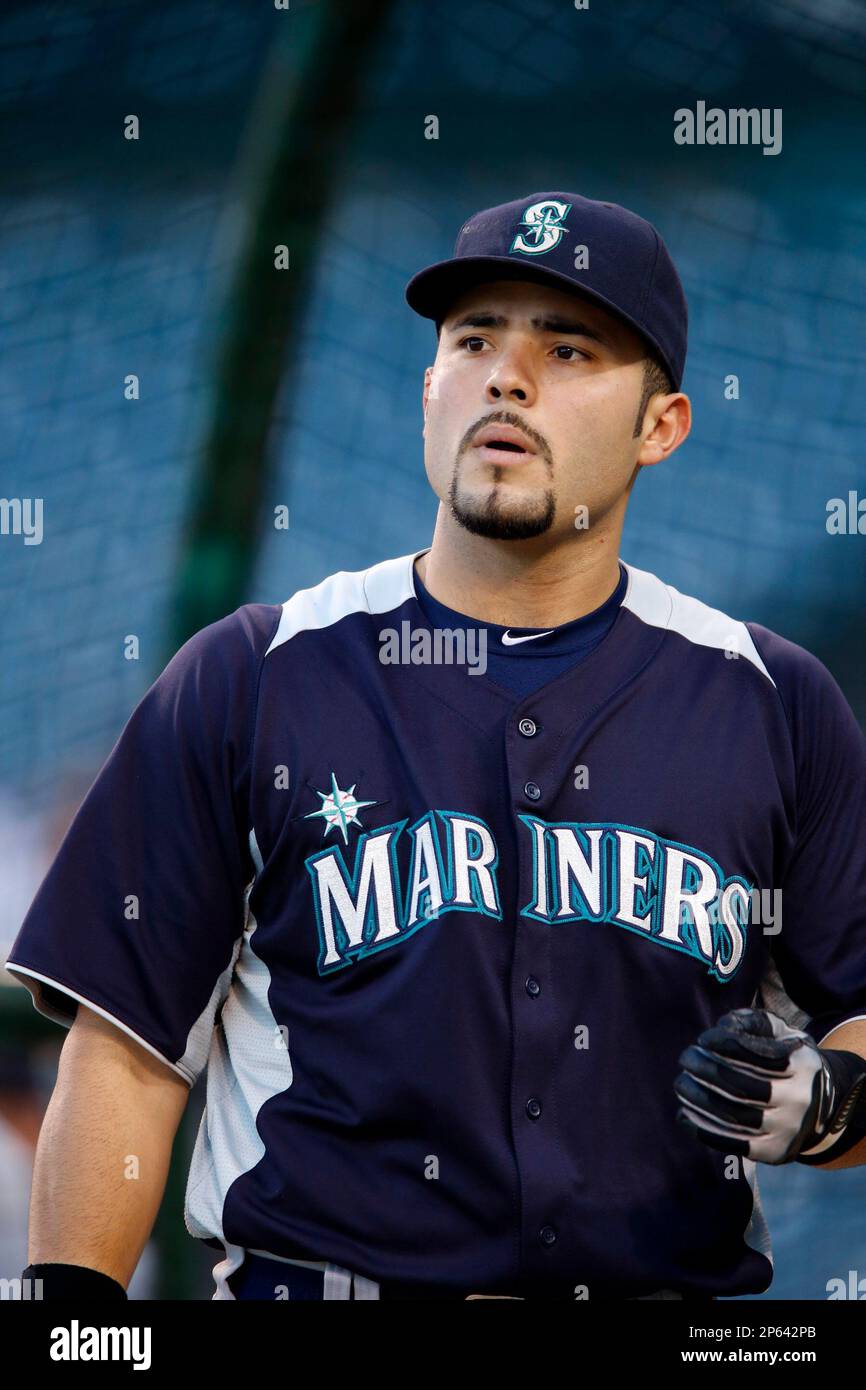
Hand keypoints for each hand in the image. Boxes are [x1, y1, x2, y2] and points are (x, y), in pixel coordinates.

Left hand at [674, 1007, 846, 1164]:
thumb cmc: (789, 1061)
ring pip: (734, 1116)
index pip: (757, 1054)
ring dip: (698, 1100)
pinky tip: (684, 1115)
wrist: (821, 1107)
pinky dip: (704, 1130)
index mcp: (802, 1065)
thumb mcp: (783, 1033)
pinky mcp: (774, 1152)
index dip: (725, 1044)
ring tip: (681, 1084)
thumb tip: (723, 1026)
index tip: (703, 1039)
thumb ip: (754, 1022)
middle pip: (742, 1087)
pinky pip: (733, 1143)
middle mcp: (798, 1100)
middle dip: (706, 1070)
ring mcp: (787, 1129)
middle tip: (686, 1057)